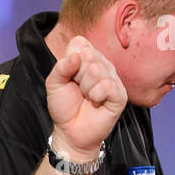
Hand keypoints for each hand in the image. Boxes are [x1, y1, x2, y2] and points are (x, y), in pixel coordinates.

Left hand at [45, 36, 126, 159]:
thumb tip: (76, 56)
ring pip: (97, 69)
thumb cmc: (64, 106)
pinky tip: (95, 101)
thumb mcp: (54, 83)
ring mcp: (112, 78)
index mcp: (86, 58)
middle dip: (76, 75)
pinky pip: (108, 85)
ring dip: (85, 87)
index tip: (69, 76)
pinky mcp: (120, 94)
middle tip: (77, 89)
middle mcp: (102, 65)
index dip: (70, 59)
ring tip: (86, 97)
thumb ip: (61, 67)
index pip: (80, 43)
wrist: (70, 131)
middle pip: (88, 54)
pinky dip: (96, 95)